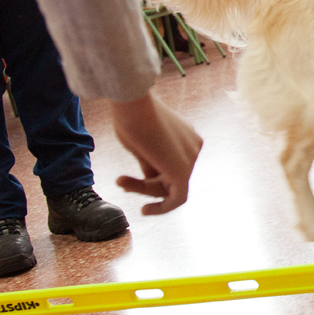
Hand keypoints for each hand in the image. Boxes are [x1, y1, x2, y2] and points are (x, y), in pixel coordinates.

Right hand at [111, 90, 202, 214]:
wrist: (133, 103)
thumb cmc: (132, 117)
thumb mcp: (141, 143)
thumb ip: (150, 162)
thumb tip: (150, 180)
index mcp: (186, 136)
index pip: (168, 164)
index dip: (148, 176)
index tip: (127, 179)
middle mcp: (193, 147)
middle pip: (170, 176)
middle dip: (144, 184)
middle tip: (120, 181)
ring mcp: (191, 158)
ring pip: (170, 187)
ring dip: (143, 190)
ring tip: (120, 181)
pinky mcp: (183, 171)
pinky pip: (178, 198)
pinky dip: (162, 208)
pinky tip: (145, 211)